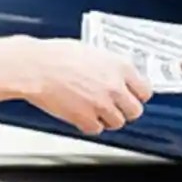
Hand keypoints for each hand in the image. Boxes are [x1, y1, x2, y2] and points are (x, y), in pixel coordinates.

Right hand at [23, 39, 152, 134]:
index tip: (133, 96)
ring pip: (117, 122)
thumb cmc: (57, 55)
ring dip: (108, 118)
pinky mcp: (85, 119)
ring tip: (95, 108)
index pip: (145, 90)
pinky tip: (82, 113)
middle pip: (135, 111)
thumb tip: (118, 75)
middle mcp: (115, 87)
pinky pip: (97, 129)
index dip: (137, 94)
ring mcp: (101, 105)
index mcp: (120, 66)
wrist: (35, 67)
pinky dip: (90, 124)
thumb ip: (110, 66)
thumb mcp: (93, 52)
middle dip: (126, 109)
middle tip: (116, 106)